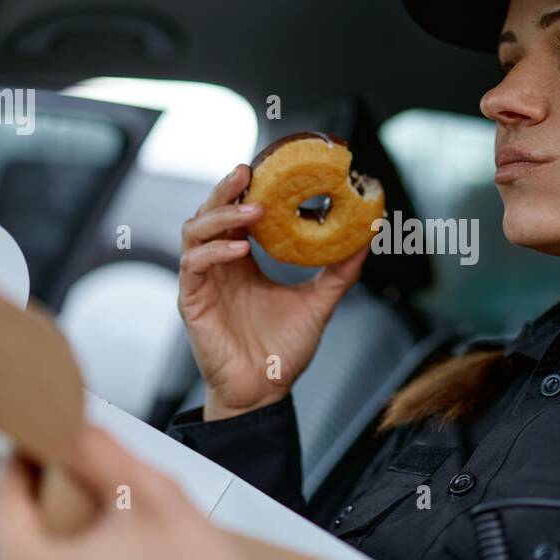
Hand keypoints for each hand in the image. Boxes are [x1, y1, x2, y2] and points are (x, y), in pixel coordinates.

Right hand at [177, 162, 368, 418]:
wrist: (265, 392)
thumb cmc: (282, 351)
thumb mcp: (318, 302)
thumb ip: (340, 271)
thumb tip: (367, 237)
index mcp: (242, 261)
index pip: (235, 213)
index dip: (244, 189)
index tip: (265, 167)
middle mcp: (218, 266)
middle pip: (209, 212)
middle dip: (226, 189)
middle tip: (249, 171)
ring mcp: (203, 282)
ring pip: (195, 232)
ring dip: (221, 215)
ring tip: (254, 207)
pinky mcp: (192, 302)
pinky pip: (194, 266)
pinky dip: (216, 252)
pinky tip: (241, 248)